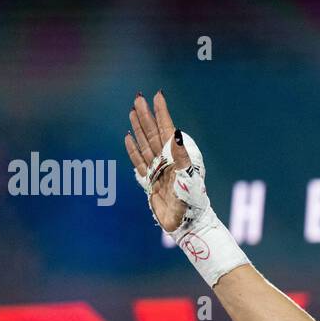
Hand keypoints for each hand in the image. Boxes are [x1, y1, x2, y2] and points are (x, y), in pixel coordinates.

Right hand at [124, 90, 190, 231]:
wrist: (185, 225)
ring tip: (132, 112)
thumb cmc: (191, 203)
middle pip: (153, 133)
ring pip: (145, 144)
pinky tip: (128, 137)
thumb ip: (180, 156)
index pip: (167, 129)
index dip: (162, 113)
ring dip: (139, 128)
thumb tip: (176, 134)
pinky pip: (139, 161)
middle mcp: (166, 161)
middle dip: (146, 115)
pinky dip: (133, 149)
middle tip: (138, 98)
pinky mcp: (150, 182)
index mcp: (177, 157)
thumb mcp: (187, 178)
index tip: (157, 95)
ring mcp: (158, 170)